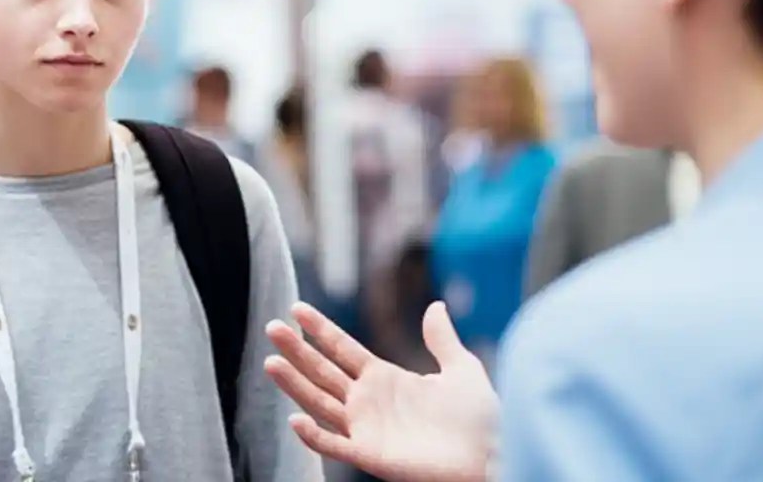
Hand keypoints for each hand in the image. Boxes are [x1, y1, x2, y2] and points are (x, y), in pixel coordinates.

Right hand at [265, 301, 498, 481]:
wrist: (492, 456)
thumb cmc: (481, 419)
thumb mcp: (461, 370)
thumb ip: (442, 340)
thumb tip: (435, 305)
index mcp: (386, 379)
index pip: (343, 349)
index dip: (321, 330)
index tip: (297, 308)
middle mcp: (369, 402)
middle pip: (323, 371)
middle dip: (297, 350)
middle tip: (272, 327)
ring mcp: (366, 429)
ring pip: (319, 403)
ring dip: (294, 384)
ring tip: (270, 361)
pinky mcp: (370, 456)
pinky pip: (334, 446)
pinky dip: (313, 436)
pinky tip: (295, 418)